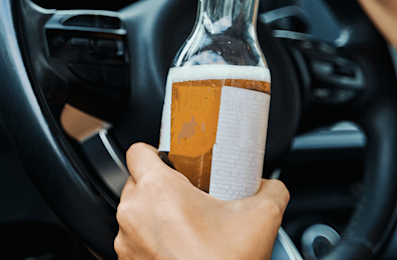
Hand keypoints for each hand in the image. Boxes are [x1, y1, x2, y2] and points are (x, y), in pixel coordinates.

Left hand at [114, 143, 289, 259]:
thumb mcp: (262, 217)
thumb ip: (270, 189)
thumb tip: (270, 185)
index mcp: (156, 189)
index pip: (138, 150)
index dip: (157, 152)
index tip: (175, 161)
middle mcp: (133, 212)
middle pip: (137, 182)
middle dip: (160, 187)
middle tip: (189, 196)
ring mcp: (126, 241)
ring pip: (135, 213)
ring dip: (155, 215)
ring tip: (185, 225)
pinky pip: (135, 240)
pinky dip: (151, 241)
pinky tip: (178, 247)